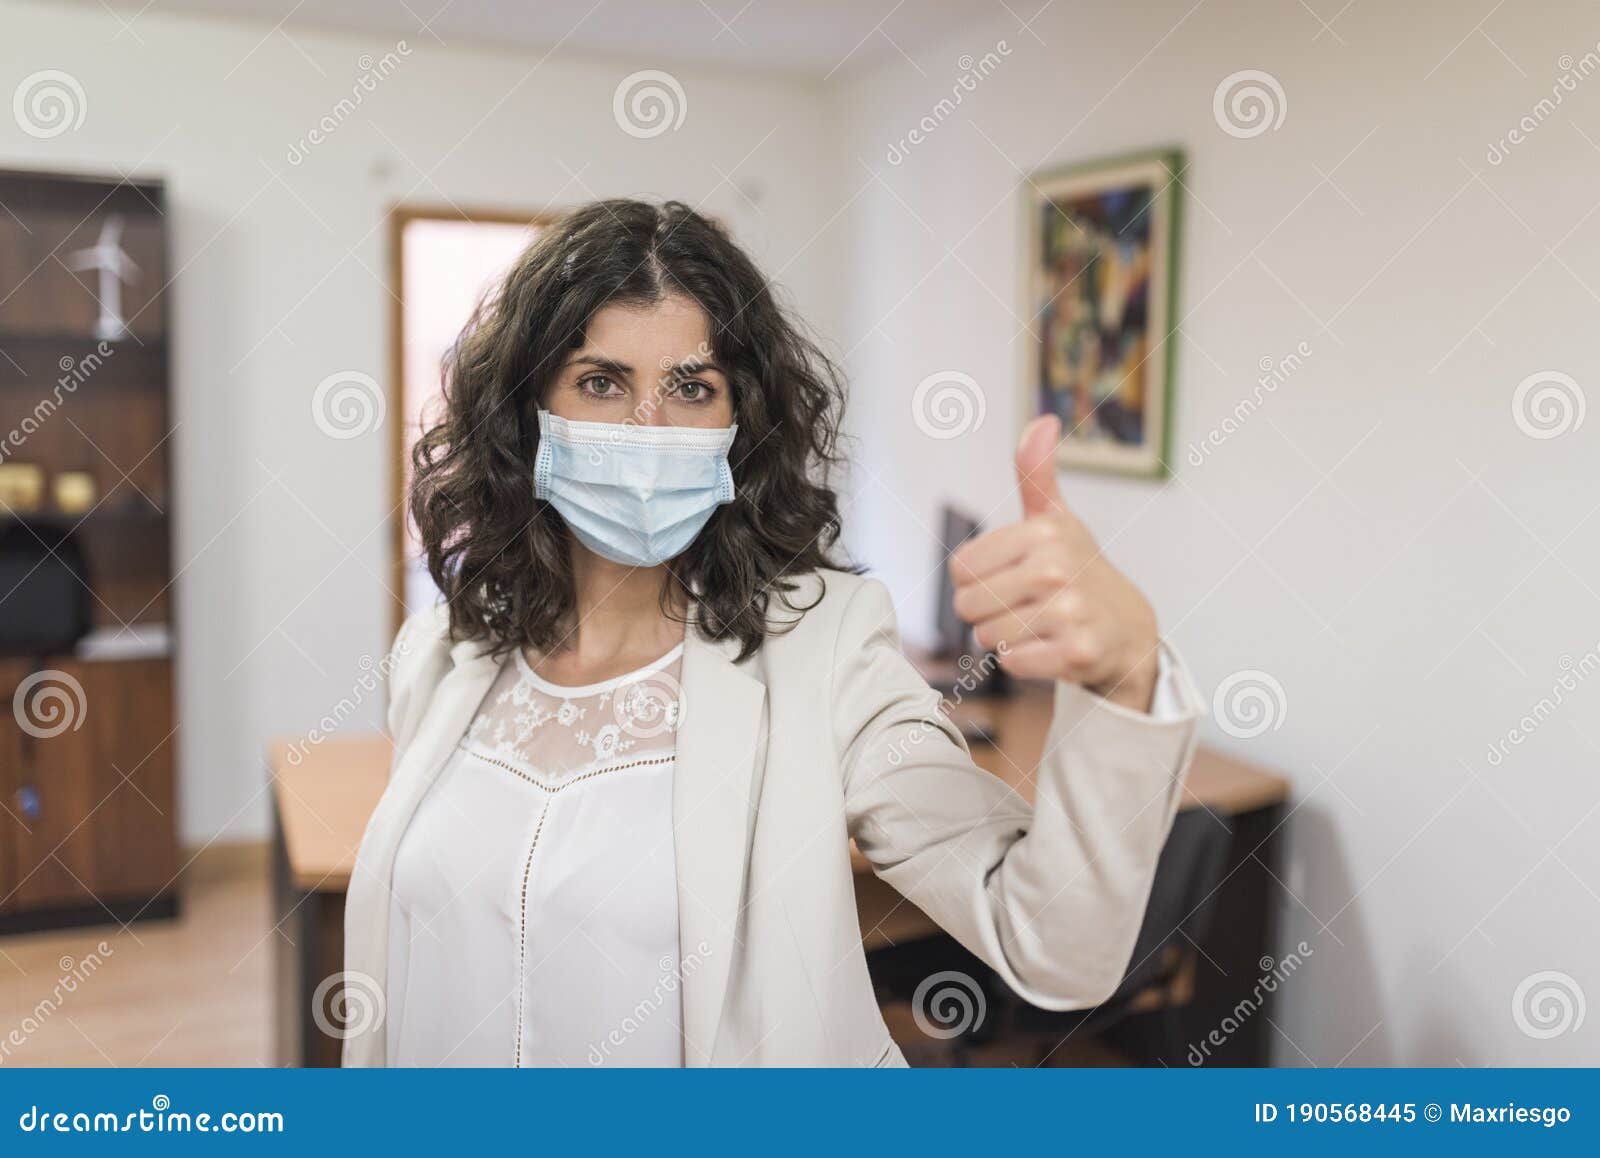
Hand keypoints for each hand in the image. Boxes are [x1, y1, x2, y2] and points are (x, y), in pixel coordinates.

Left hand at [949, 415, 1160, 711]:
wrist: (1127, 628)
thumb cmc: (1078, 569)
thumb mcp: (1055, 519)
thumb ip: (1036, 474)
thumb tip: (1042, 421)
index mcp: (1042, 532)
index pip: (959, 569)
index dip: (976, 579)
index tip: (1009, 576)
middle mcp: (1056, 567)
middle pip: (967, 606)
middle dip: (987, 613)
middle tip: (1023, 606)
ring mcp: (1069, 611)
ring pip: (987, 636)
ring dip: (1004, 637)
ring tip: (1037, 625)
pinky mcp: (1076, 652)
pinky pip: (1011, 662)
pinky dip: (1023, 661)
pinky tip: (1048, 647)